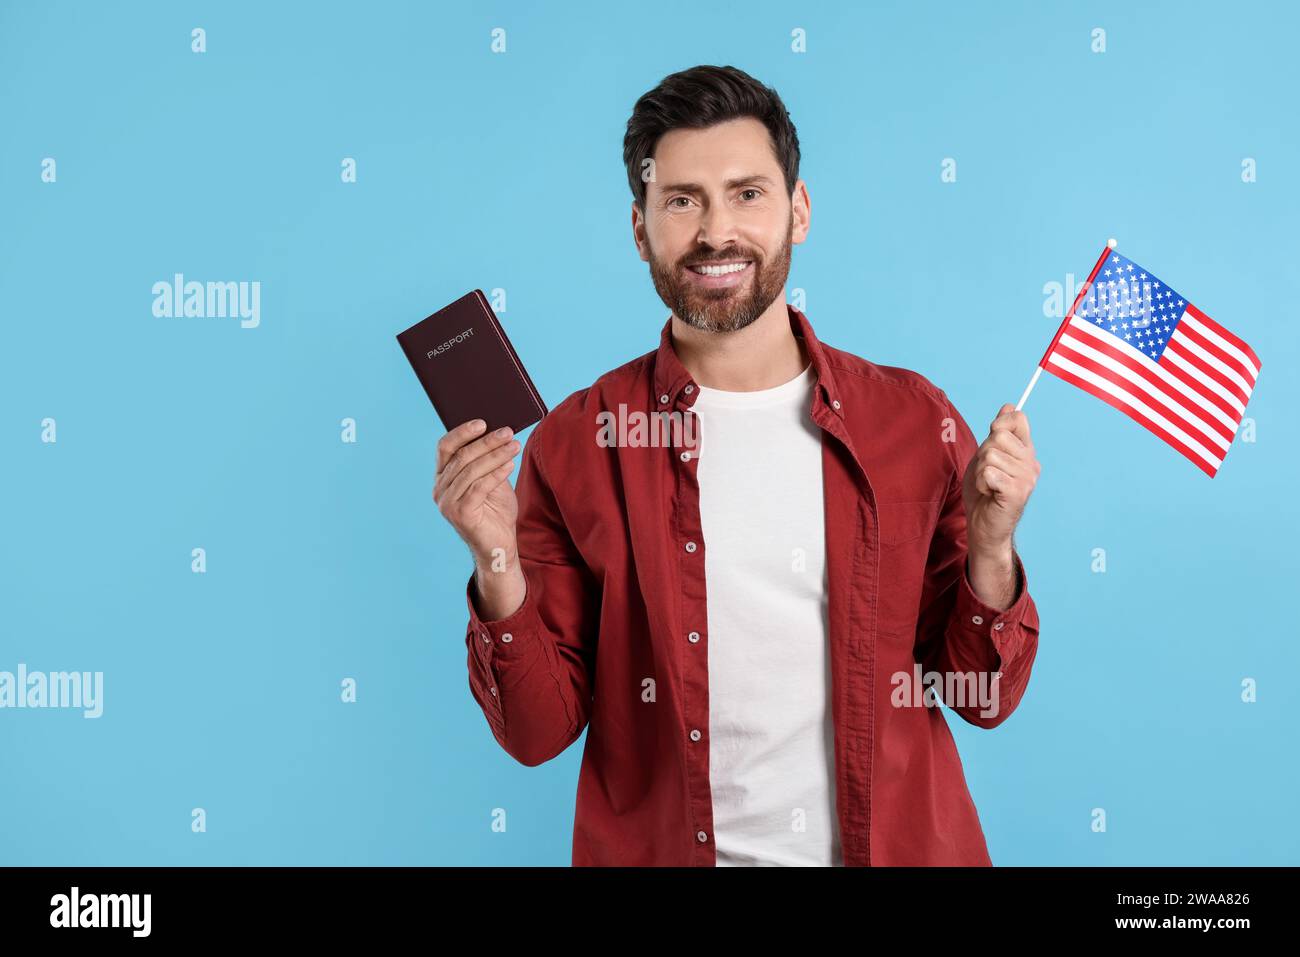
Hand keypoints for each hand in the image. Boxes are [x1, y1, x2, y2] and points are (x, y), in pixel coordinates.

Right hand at [433, 419, 521, 568]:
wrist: (500, 544)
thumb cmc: (496, 511)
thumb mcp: (492, 479)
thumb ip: (489, 460)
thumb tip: (499, 433)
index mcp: (443, 477)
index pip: (446, 447)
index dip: (462, 432)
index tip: (483, 422)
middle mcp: (440, 489)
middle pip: (462, 457)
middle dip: (487, 442)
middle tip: (508, 432)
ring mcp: (447, 503)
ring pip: (471, 470)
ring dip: (495, 455)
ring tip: (514, 446)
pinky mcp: (460, 514)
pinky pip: (479, 487)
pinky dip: (496, 473)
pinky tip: (510, 464)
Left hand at [960, 404, 1039, 559]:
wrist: (983, 526)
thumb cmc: (984, 492)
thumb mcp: (987, 456)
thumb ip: (998, 433)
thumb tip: (1009, 405)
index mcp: (1026, 451)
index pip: (1017, 418)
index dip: (999, 424)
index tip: (992, 442)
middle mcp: (1031, 462)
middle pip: (997, 436)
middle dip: (982, 454)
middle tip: (987, 473)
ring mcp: (1027, 477)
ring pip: (990, 455)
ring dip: (979, 472)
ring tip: (988, 485)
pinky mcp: (1017, 492)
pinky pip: (988, 472)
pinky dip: (981, 483)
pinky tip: (989, 494)